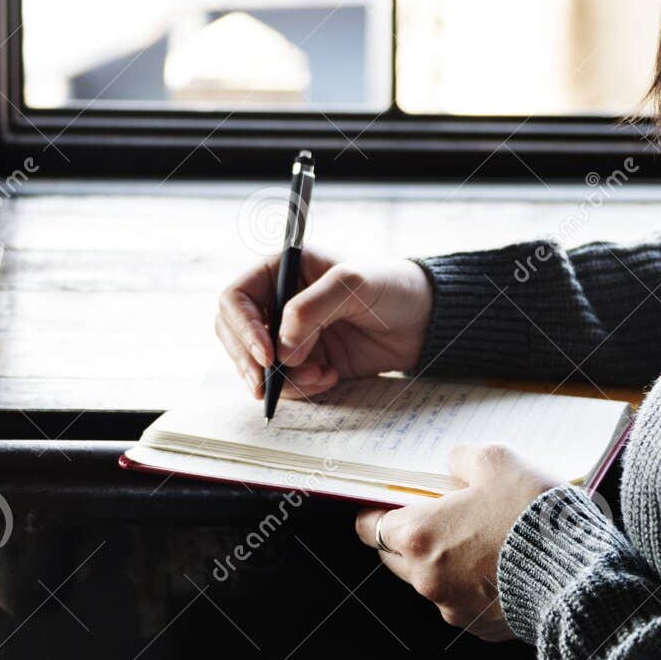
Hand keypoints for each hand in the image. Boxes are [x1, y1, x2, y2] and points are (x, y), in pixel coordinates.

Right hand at [215, 250, 433, 400]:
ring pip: (258, 365)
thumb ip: (311, 310)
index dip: (242, 327)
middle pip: (235, 336)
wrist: (425, 319)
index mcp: (280, 271)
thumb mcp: (352, 284)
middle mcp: (279, 303)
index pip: (236, 299)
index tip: (265, 354)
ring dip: (283, 379)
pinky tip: (331, 377)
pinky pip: (288, 382)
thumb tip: (281, 350)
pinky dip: (303, 387)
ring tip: (320, 375)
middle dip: (250, 362)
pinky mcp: (309, 361)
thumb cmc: (391, 286)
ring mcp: (292, 335)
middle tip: (268, 384)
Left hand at [355, 444, 558, 640]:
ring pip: (434, 581)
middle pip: (397, 557)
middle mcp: (426, 578)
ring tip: (488, 540)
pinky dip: (477, 586)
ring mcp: (453, 607)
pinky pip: (466, 602)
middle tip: (448, 517)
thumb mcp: (499, 461)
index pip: (370, 526)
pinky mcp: (481, 627)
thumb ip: (465, 459)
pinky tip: (506, 566)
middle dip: (415, 538)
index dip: (381, 510)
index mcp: (418, 535)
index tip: (398, 502)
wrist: (579, 572)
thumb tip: (456, 463)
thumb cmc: (533, 516)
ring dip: (450, 562)